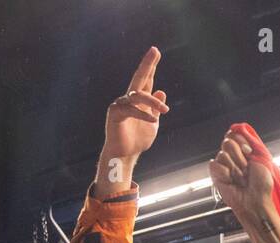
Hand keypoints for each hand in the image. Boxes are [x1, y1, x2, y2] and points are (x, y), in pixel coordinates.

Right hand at [101, 47, 169, 168]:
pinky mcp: (115, 113)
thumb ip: (156, 108)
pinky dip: (144, 113)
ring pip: (138, 95)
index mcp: (137, 100)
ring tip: (164, 110)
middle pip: (139, 78)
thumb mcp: (152, 123)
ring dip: (153, 102)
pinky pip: (132, 109)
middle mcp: (128, 99)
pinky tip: (153, 118)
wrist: (125, 155)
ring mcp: (120, 104)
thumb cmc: (137, 140)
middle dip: (147, 64)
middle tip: (155, 51)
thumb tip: (162, 92)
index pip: (146, 80)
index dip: (150, 67)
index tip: (155, 52)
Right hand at [212, 131, 275, 223]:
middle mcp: (232, 155)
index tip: (249, 153)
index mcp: (243, 150)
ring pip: (223, 154)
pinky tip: (230, 181)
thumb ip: (250, 142)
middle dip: (240, 157)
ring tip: (240, 179)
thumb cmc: (261, 184)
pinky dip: (224, 174)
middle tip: (247, 170)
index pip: (234, 133)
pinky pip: (215, 165)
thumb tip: (236, 129)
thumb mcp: (262, 158)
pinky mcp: (216, 174)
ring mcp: (223, 164)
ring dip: (235, 168)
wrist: (255, 200)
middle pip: (228, 142)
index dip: (241, 142)